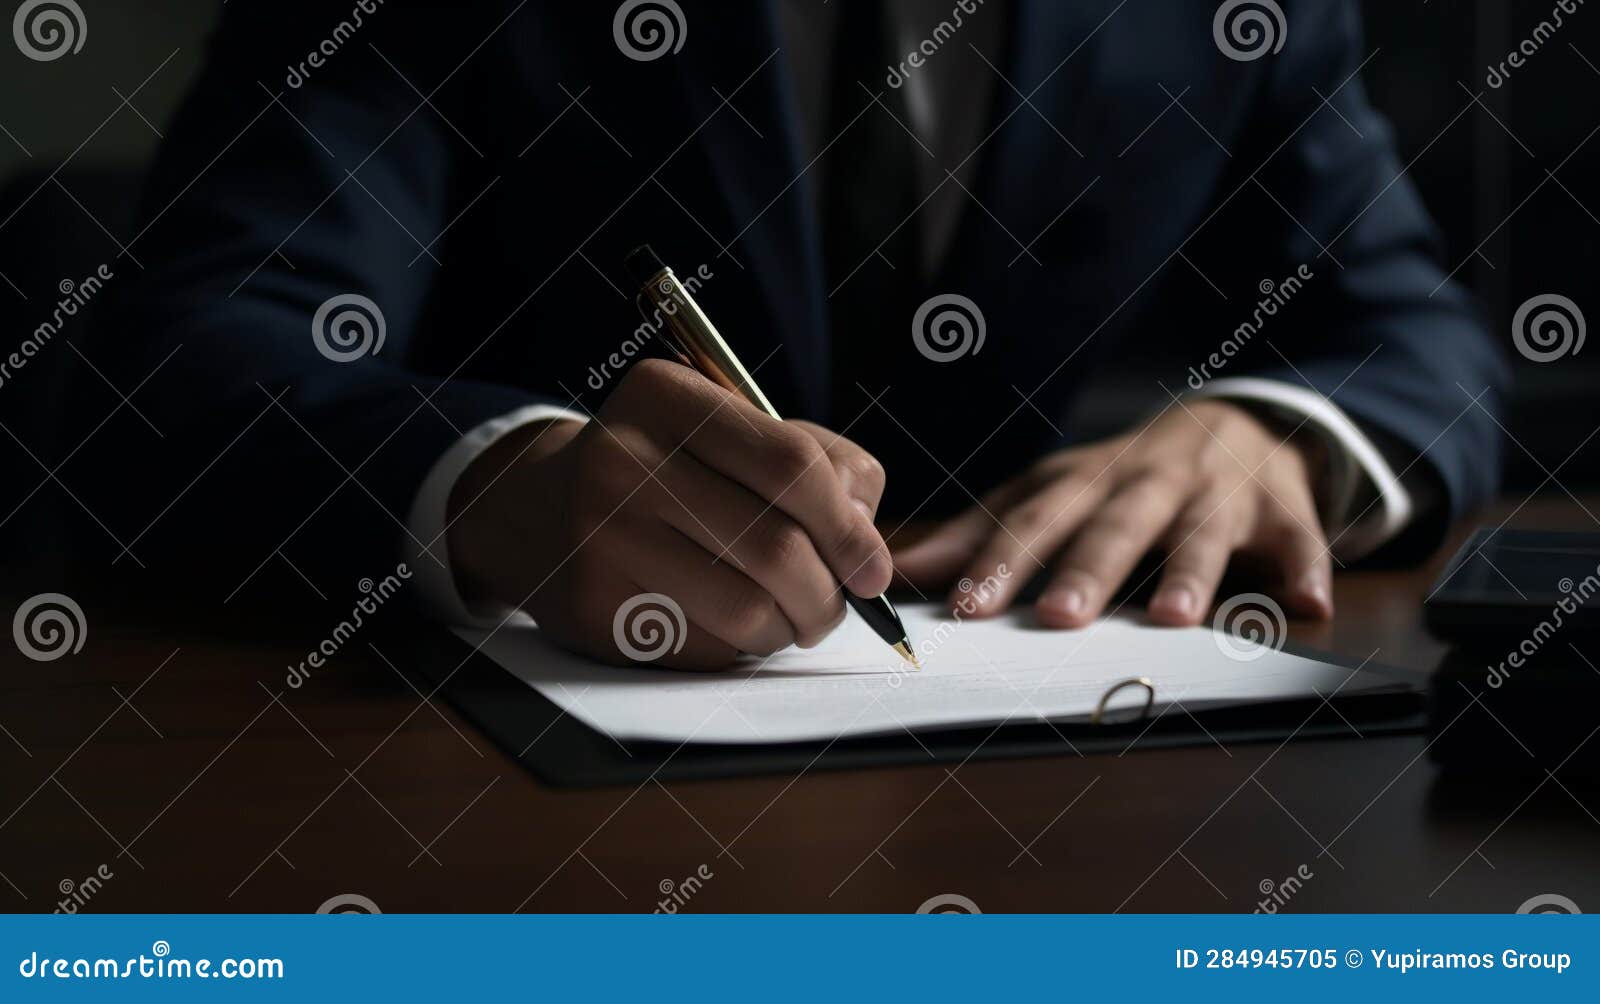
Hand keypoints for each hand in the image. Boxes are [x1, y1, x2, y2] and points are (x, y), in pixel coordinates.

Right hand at [446, 358, 892, 668]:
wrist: (537, 511)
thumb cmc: (666, 469)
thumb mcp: (730, 430)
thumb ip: (819, 462)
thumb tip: (868, 543)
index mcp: (666, 398)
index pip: (792, 464)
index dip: (850, 526)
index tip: (875, 567)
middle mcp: (623, 461)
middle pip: (777, 546)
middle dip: (831, 591)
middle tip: (842, 603)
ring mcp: (602, 537)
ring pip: (749, 609)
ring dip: (793, 627)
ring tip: (793, 616)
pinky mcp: (596, 607)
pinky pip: (708, 646)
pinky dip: (743, 645)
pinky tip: (731, 622)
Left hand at [893, 400, 1332, 626]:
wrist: (1234, 424)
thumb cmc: (1123, 477)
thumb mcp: (1052, 491)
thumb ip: (981, 530)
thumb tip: (901, 569)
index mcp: (1085, 479)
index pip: (1034, 520)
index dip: (999, 561)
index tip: (964, 608)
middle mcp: (1147, 481)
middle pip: (1112, 526)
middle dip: (1085, 570)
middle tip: (1056, 618)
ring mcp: (1216, 494)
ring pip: (1201, 531)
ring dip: (1188, 571)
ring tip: (1172, 617)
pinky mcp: (1282, 509)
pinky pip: (1297, 539)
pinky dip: (1305, 569)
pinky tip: (1305, 606)